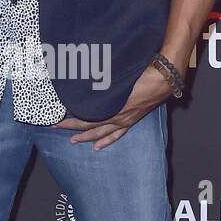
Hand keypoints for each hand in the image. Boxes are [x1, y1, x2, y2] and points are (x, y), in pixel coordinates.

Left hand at [55, 63, 173, 149]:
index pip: (85, 118)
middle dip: (72, 127)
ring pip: (101, 133)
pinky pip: (116, 134)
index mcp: (112, 107)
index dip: (70, 119)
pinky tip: (97, 146)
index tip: (57, 116)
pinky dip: (106, 141)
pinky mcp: (131, 120)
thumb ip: (102, 84)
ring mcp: (124, 120)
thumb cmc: (142, 74)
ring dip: (86, 137)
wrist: (163, 79)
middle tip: (57, 126)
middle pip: (89, 126)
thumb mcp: (117, 78)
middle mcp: (117, 117)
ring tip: (73, 140)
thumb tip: (84, 86)